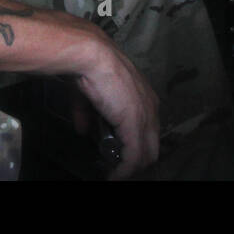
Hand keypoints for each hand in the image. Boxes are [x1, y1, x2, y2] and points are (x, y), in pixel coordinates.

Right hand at [71, 28, 159, 178]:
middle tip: (117, 169)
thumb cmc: (90, 67)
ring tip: (115, 175)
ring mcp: (145, 117)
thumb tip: (81, 129)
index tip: (118, 155)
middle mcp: (150, 107)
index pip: (148, 130)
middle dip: (135, 162)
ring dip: (130, 169)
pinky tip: (114, 178)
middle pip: (152, 146)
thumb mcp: (88, 94)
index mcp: (143, 96)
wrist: (90, 55)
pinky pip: (134, 158)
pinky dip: (123, 172)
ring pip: (146, 155)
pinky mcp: (135, 126)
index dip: (134, 146)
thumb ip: (86, 113)